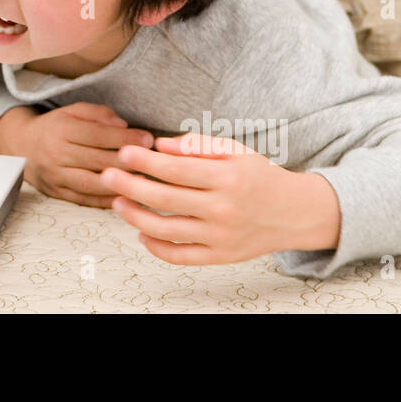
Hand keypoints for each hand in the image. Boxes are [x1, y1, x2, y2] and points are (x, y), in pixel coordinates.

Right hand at [0, 103, 155, 206]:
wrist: (23, 146)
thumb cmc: (55, 127)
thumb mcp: (73, 111)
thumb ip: (99, 114)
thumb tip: (123, 126)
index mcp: (61, 129)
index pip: (99, 135)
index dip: (125, 138)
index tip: (147, 139)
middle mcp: (57, 154)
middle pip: (98, 161)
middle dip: (129, 161)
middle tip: (152, 160)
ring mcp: (56, 176)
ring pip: (93, 184)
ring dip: (121, 184)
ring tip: (143, 180)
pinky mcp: (57, 193)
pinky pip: (85, 200)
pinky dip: (106, 200)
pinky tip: (125, 196)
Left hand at [101, 132, 340, 265]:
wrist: (293, 213)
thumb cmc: (258, 176)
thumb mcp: (235, 150)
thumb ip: (197, 145)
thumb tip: (160, 145)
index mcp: (227, 177)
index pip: (176, 170)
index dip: (145, 161)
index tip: (123, 152)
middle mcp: (223, 208)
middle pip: (165, 198)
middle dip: (130, 186)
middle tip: (107, 175)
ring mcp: (221, 236)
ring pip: (166, 229)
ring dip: (135, 216)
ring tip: (117, 202)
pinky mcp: (220, 256)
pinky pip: (180, 255)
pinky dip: (156, 247)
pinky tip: (140, 234)